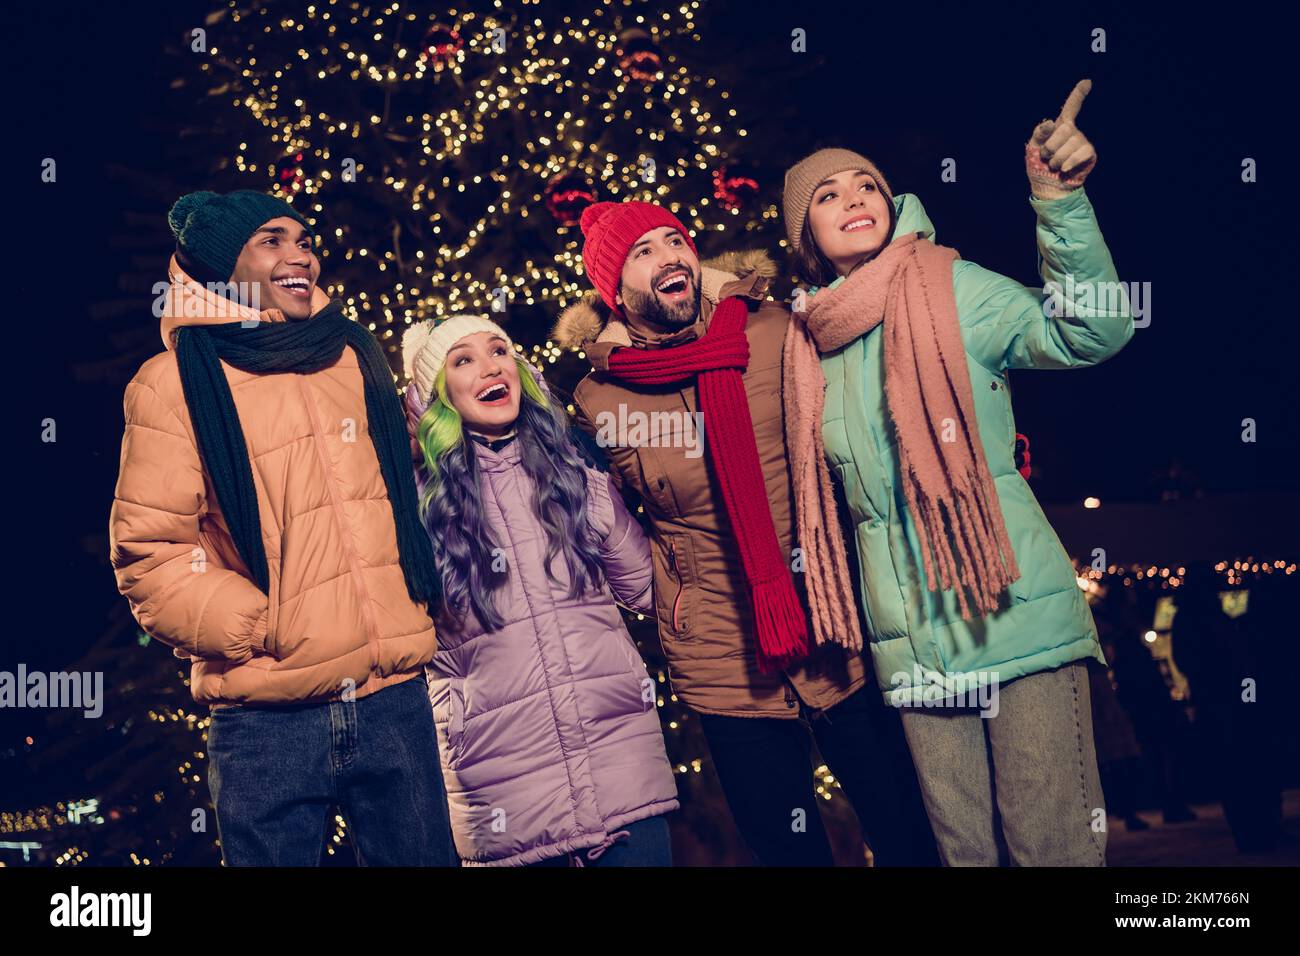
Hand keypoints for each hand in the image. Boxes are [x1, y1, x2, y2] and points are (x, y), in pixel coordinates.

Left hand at [1025, 79, 1096, 198]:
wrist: (1048, 188)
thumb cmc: (1039, 167)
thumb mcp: (1033, 148)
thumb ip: (1039, 133)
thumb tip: (1050, 123)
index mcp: (1059, 127)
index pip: (1071, 107)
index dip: (1078, 94)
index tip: (1087, 82)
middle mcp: (1073, 132)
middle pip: (1064, 128)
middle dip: (1050, 146)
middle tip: (1046, 157)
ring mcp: (1082, 142)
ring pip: (1070, 143)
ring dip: (1056, 158)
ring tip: (1054, 166)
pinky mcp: (1089, 154)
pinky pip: (1079, 153)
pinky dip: (1068, 163)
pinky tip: (1064, 169)